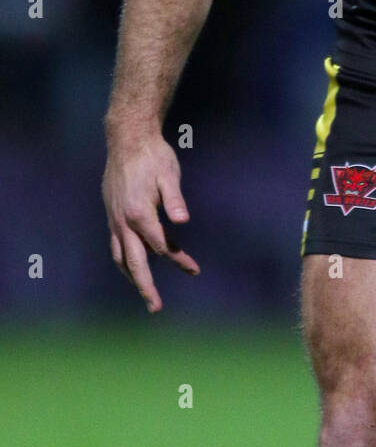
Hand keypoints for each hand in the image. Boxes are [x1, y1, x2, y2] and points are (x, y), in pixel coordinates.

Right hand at [102, 128, 199, 311]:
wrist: (127, 139)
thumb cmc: (154, 156)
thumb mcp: (170, 174)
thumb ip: (175, 199)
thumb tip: (184, 219)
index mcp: (140, 213)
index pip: (161, 246)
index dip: (178, 260)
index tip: (194, 270)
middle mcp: (123, 221)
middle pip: (134, 262)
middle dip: (145, 286)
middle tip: (156, 307)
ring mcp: (114, 218)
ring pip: (120, 256)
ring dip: (132, 276)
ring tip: (144, 292)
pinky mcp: (112, 214)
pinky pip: (115, 244)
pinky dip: (123, 259)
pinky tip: (132, 264)